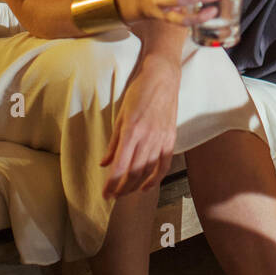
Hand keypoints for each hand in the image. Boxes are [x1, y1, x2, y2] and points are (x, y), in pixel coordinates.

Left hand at [101, 58, 179, 197]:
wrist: (163, 77)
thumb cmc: (139, 92)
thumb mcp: (120, 114)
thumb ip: (113, 141)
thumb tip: (104, 163)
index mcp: (132, 130)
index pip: (120, 165)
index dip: (112, 183)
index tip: (105, 193)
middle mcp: (148, 137)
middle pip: (134, 172)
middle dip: (122, 188)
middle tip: (112, 196)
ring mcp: (161, 138)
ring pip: (148, 170)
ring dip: (135, 185)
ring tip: (125, 193)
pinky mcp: (171, 138)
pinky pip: (164, 164)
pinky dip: (156, 178)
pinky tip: (146, 186)